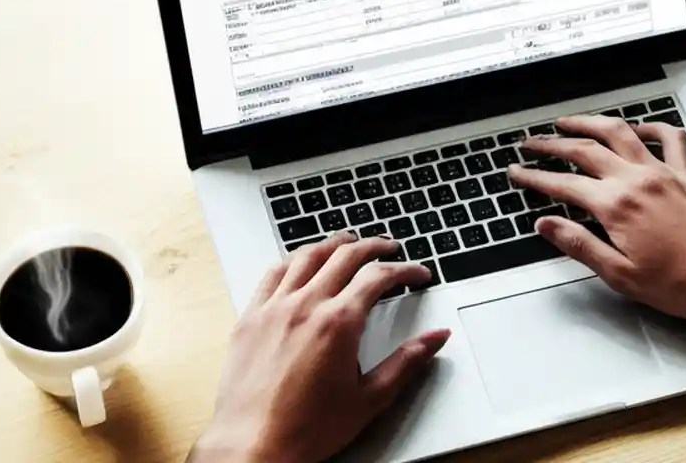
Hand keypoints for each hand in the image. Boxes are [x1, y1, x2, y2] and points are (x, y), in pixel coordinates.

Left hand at [189, 234, 450, 462]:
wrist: (253, 447)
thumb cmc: (307, 430)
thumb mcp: (370, 399)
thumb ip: (407, 362)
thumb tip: (436, 339)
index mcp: (338, 323)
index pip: (379, 277)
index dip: (405, 269)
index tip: (417, 273)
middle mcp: (305, 306)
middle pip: (344, 255)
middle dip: (373, 246)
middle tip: (389, 247)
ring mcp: (274, 308)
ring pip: (306, 256)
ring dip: (333, 243)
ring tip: (348, 242)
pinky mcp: (250, 317)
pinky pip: (272, 274)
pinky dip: (292, 260)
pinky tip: (299, 261)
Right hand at [508, 115, 685, 325]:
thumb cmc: (677, 284)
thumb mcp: (618, 274)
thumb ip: (578, 244)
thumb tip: (546, 225)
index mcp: (616, 206)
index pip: (563, 184)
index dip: (534, 177)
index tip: (517, 172)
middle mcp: (637, 180)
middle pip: (584, 149)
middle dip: (551, 144)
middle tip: (530, 144)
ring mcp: (662, 172)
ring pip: (620, 132)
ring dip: (590, 122)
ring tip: (568, 121)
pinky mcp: (684, 175)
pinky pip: (667, 138)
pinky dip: (649, 127)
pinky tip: (636, 128)